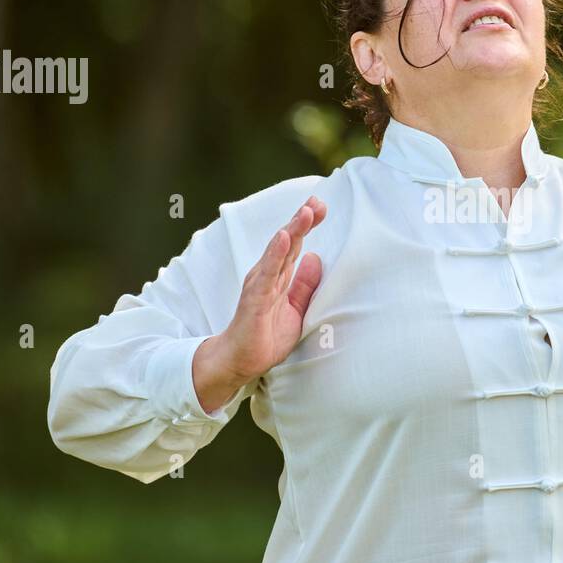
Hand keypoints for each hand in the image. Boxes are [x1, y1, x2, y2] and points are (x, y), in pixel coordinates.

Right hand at [193, 196, 325, 411]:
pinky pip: (266, 274)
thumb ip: (305, 285)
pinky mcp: (255, 299)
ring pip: (277, 252)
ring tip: (305, 212)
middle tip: (317, 200)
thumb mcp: (295, 309)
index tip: (321, 206)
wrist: (240, 361)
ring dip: (291, 230)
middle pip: (287, 241)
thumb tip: (316, 258)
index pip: (295, 245)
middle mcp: (267, 275)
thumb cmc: (265, 335)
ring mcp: (259, 285)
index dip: (307, 225)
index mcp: (278, 276)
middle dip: (302, 220)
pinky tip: (283, 238)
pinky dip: (275, 254)